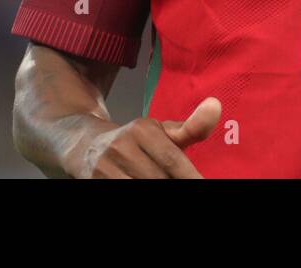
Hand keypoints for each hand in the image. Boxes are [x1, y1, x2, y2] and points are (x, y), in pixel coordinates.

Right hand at [67, 97, 221, 178]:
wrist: (84, 145)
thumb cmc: (134, 141)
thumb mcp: (161, 131)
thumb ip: (191, 126)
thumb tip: (216, 106)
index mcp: (142, 129)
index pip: (172, 160)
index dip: (190, 176)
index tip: (203, 184)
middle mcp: (121, 146)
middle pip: (158, 179)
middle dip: (175, 186)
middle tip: (190, 189)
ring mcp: (104, 167)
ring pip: (140, 187)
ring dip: (158, 191)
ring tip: (172, 189)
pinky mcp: (92, 182)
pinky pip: (121, 192)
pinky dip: (137, 194)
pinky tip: (147, 191)